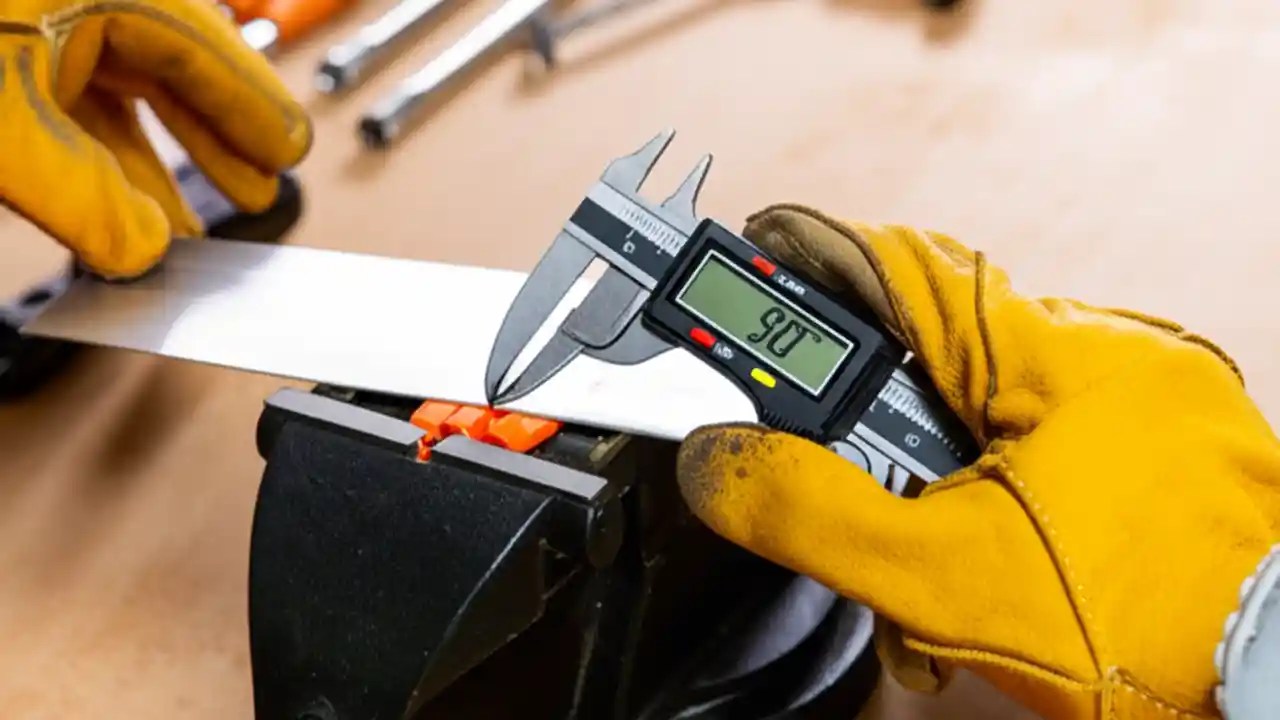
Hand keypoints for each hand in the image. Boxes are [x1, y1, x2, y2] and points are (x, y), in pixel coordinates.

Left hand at [0, 0, 310, 278]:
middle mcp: (77, 3)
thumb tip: (144, 250)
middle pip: (173, 67)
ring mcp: (41, 30)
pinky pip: (78, 114)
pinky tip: (137, 212)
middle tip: (266, 185)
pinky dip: (110, 165)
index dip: (249, 104)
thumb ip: (79, 190)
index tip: (290, 151)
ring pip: (127, 96)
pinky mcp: (16, 62)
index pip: (194, 44)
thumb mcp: (3, 127)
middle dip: (220, 136)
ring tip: (206, 221)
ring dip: (166, 165)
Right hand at [675, 205, 1279, 718]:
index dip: (817, 257)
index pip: (903, 268)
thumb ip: (813, 509)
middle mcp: (1105, 350)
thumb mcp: (942, 577)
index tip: (758, 250)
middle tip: (831, 452)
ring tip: (926, 536)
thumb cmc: (1143, 624)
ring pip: (997, 391)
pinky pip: (1056, 423)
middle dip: (877, 404)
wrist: (1277, 677)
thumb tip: (720, 460)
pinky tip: (992, 538)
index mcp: (1048, 354)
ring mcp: (1145, 391)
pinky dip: (1004, 469)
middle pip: (941, 339)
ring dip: (942, 454)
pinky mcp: (1166, 435)